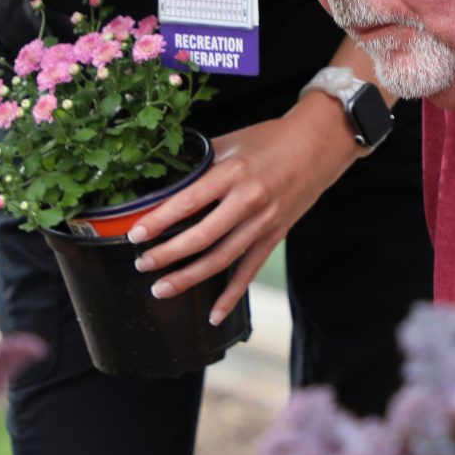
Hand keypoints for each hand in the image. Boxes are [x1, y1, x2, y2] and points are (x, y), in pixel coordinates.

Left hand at [127, 96, 354, 323]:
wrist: (319, 145)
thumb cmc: (270, 139)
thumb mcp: (232, 142)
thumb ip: (200, 163)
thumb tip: (162, 181)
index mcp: (233, 172)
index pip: (189, 201)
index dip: (160, 221)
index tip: (135, 234)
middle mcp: (249, 200)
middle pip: (202, 236)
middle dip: (167, 254)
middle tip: (142, 264)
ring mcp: (264, 222)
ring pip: (222, 259)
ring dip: (190, 277)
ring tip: (161, 289)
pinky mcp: (275, 236)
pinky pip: (250, 271)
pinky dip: (232, 296)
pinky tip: (213, 314)